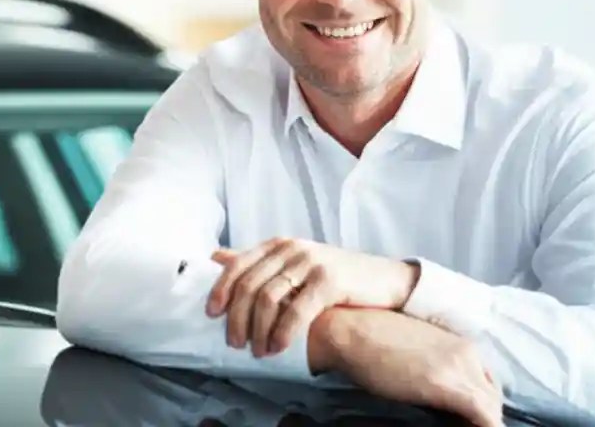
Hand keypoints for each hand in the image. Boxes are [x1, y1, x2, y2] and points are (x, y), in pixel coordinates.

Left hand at [207, 238, 418, 357]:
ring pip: (268, 298)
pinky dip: (283, 333)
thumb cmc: (335, 276)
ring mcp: (310, 262)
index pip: (238, 265)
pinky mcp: (329, 280)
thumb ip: (257, 261)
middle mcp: (291, 249)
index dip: (220, 290)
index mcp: (278, 244)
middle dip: (237, 317)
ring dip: (258, 329)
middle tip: (234, 343)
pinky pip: (297, 310)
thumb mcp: (293, 263)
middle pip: (249, 284)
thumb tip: (215, 257)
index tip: (211, 315)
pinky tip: (279, 348)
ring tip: (257, 350)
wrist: (383, 280)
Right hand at [321, 308, 502, 426]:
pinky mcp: (448, 384)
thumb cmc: (370, 341)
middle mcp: (468, 353)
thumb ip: (435, 369)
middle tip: (461, 425)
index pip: (486, 383)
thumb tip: (438, 396)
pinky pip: (486, 418)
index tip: (465, 419)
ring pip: (492, 408)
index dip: (481, 407)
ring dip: (483, 422)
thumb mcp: (414, 354)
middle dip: (484, 416)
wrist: (348, 329)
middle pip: (492, 396)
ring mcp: (460, 367)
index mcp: (461, 344)